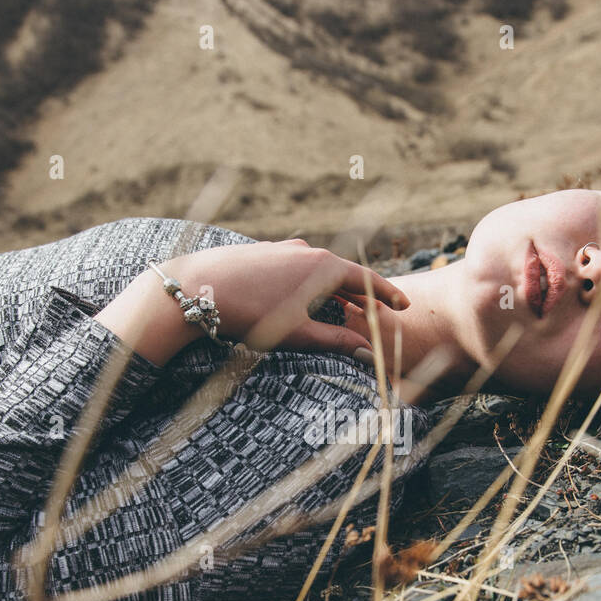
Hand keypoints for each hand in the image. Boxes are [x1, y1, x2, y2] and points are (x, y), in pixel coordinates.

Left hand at [94, 239, 408, 365]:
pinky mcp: (264, 252)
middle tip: (379, 312)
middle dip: (361, 294)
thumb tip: (366, 351)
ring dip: (334, 289)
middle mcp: (307, 251)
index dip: (388, 294)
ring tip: (343, 310)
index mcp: (323, 267)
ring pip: (319, 270)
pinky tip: (303, 300)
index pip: (366, 280)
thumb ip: (335, 340)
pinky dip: (310, 284)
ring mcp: (284, 248)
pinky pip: (298, 268)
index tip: (405, 306)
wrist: (195, 288)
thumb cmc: (249, 313)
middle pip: (344, 274)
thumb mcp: (297, 332)